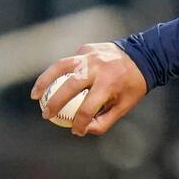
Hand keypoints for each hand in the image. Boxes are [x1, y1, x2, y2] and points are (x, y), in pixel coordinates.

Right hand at [31, 41, 147, 136]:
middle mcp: (98, 67)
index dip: (79, 123)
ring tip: (34, 95)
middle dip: (55, 103)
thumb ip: (104, 121)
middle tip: (46, 115)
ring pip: (61, 66)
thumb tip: (82, 130)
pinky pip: (71, 62)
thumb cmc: (132, 86)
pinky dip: (61, 72)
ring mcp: (90, 55)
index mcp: (109, 84)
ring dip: (44, 81)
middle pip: (69, 86)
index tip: (75, 130)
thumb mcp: (125, 106)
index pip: (87, 108)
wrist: (144, 56)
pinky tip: (53, 83)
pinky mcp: (86, 48)